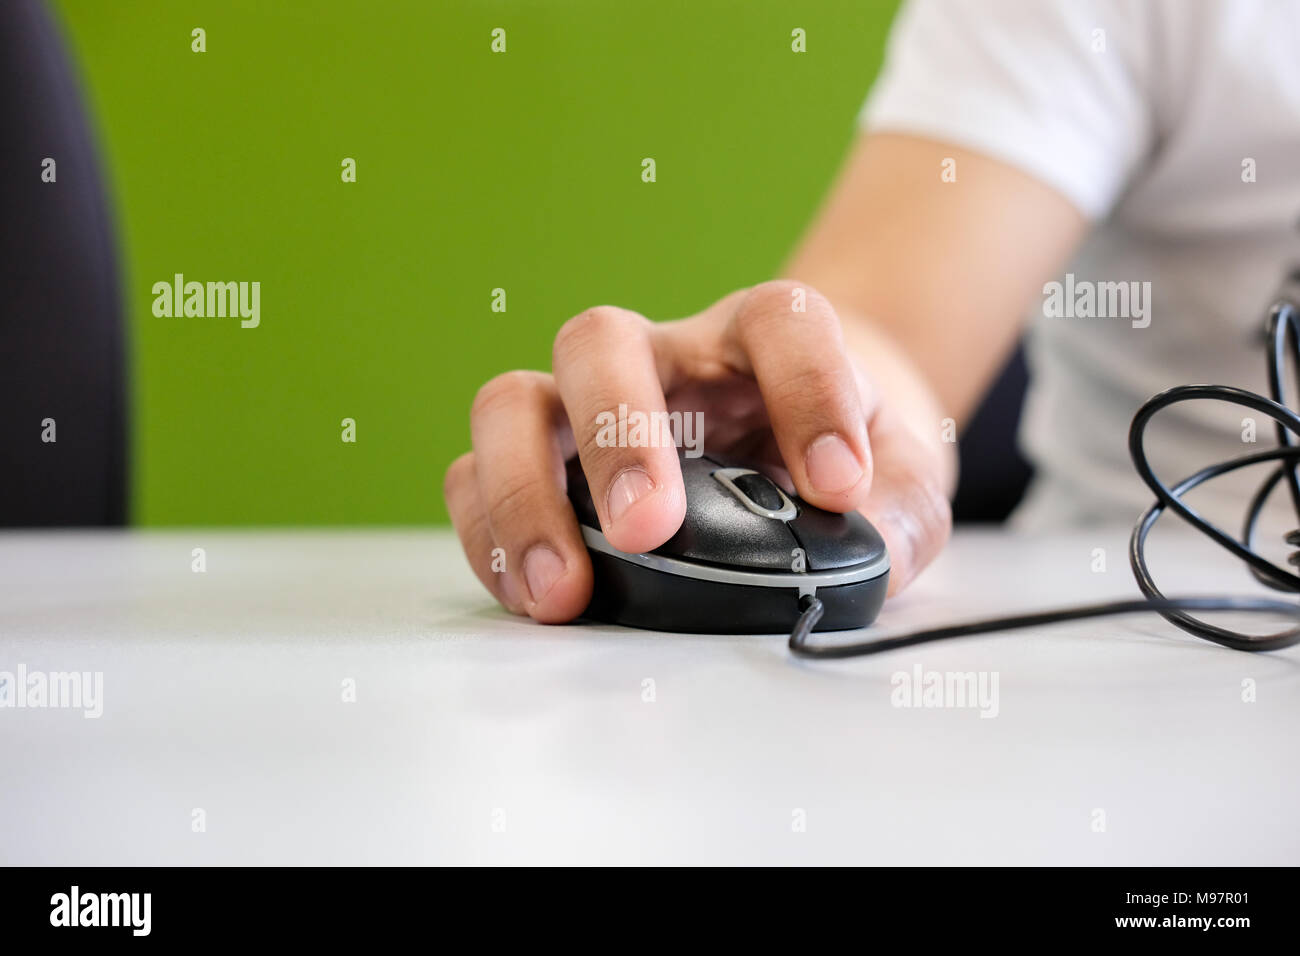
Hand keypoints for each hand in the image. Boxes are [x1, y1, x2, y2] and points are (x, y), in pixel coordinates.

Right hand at [443, 280, 951, 621]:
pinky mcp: (544, 463)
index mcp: (759, 337)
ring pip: (513, 404)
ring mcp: (588, 406)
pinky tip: (535, 593)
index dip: (808, 390)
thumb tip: (870, 563)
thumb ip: (903, 512)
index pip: (779, 323)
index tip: (840, 484)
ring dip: (524, 493)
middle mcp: (662, 359)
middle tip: (648, 528)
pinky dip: (491, 535)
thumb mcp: (901, 476)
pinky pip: (477, 476)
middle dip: (615, 435)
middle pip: (599, 342)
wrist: (802, 435)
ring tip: (564, 588)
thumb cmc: (844, 448)